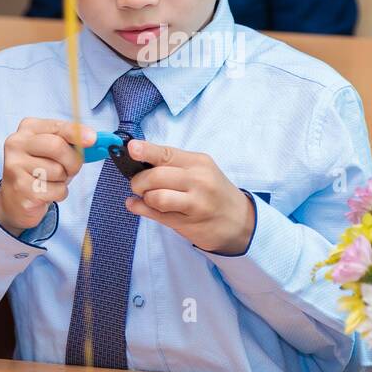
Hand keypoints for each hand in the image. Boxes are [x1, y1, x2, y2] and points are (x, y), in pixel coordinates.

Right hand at [0, 119, 95, 236]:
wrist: (14, 199)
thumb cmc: (39, 170)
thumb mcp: (53, 150)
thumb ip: (71, 141)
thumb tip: (93, 139)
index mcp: (27, 128)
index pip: (57, 127)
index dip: (77, 133)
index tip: (92, 139)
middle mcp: (17, 144)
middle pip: (57, 146)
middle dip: (73, 160)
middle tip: (72, 168)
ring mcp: (15, 166)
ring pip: (58, 171)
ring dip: (63, 180)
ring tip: (51, 180)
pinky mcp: (21, 189)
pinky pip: (56, 190)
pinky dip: (59, 193)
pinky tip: (46, 192)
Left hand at [124, 140, 256, 254]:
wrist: (240, 221)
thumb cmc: (214, 192)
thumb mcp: (202, 170)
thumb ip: (173, 164)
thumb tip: (138, 156)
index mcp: (199, 163)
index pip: (167, 154)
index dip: (146, 151)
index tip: (131, 148)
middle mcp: (198, 181)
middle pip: (156, 176)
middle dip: (138, 181)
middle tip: (138, 184)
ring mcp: (194, 204)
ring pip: (155, 197)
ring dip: (144, 197)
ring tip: (146, 197)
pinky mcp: (188, 223)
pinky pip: (156, 215)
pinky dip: (140, 209)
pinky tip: (136, 205)